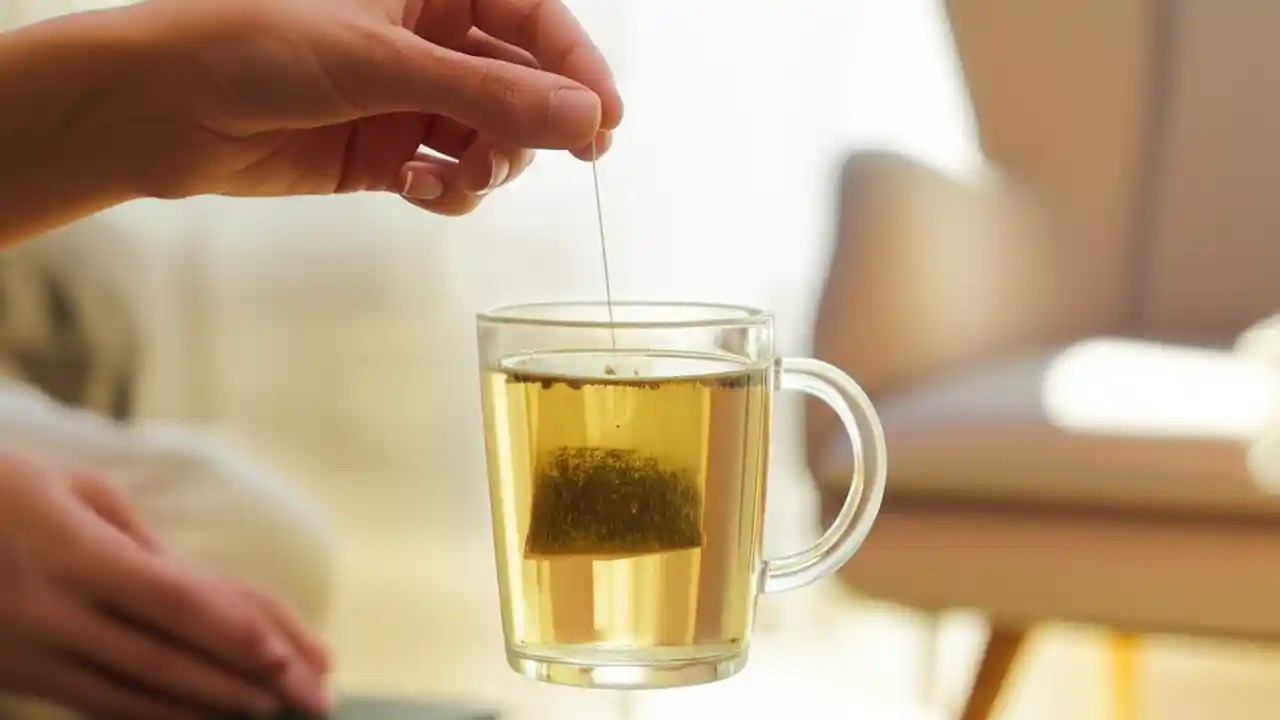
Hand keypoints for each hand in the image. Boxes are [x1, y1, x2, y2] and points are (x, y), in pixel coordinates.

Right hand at [0, 450, 330, 718]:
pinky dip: (153, 713)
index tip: (283, 655)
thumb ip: (139, 541)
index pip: (172, 600)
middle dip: (240, 680)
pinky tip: (196, 718)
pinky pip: (97, 702)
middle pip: (165, 656)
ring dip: (205, 705)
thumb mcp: (75, 490)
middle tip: (303, 698)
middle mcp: (56, 611)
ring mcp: (33, 650)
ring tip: (265, 711)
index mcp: (77, 554)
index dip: (230, 630)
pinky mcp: (19, 674)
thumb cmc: (7, 489)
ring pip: (134, 690)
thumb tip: (200, 592)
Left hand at [105, 0, 623, 215]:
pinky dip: (448, 190)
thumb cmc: (249, 42)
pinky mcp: (384, 149)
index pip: (535, 18)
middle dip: (534, 127)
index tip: (604, 120)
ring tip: (455, 176)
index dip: (577, 66)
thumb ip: (488, 93)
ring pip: (491, 137)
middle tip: (540, 160)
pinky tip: (416, 186)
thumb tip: (583, 118)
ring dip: (489, 165)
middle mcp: (427, 36)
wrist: (156, 106)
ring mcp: (407, 96)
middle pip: (524, 84)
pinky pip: (449, 174)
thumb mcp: (381, 61)